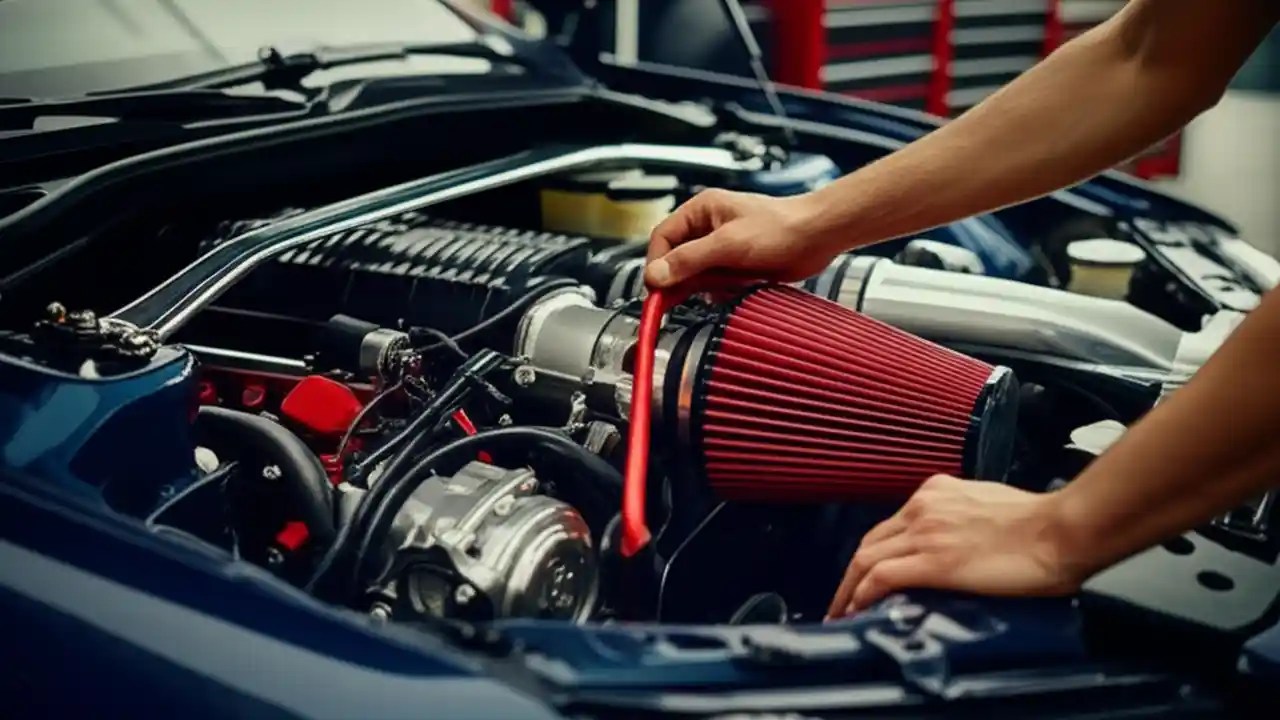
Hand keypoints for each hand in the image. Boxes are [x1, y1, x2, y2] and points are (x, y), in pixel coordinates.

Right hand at [644, 189, 837, 290]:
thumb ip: (689, 261)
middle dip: (679, 280)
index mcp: (700, 211)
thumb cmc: (779, 229)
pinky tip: (736, 288)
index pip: (662, 238)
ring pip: (695, 275)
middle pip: (676, 260)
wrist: (818, 236)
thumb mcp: (728, 244)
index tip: (655, 289)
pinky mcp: (735, 266)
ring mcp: (721, 248)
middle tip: (673, 303)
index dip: (656, 264)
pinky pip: (715, 284)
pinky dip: (720, 291)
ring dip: (705, 286)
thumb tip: (654, 276)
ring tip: (725, 285)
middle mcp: (707, 228)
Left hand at [825, 475, 1087, 619]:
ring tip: (840, 615)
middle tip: (844, 601)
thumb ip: (964, 517)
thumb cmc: (1041, 523)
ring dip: (848, 591)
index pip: (891, 525)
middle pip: (870, 542)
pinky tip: (856, 613)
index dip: (873, 553)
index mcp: (936, 492)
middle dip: (852, 574)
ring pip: (865, 560)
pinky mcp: (932, 561)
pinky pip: (880, 578)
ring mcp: (924, 533)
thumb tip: (961, 541)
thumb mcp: (989, 505)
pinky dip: (861, 596)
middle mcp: (922, 507)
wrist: (1061, 530)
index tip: (866, 575)